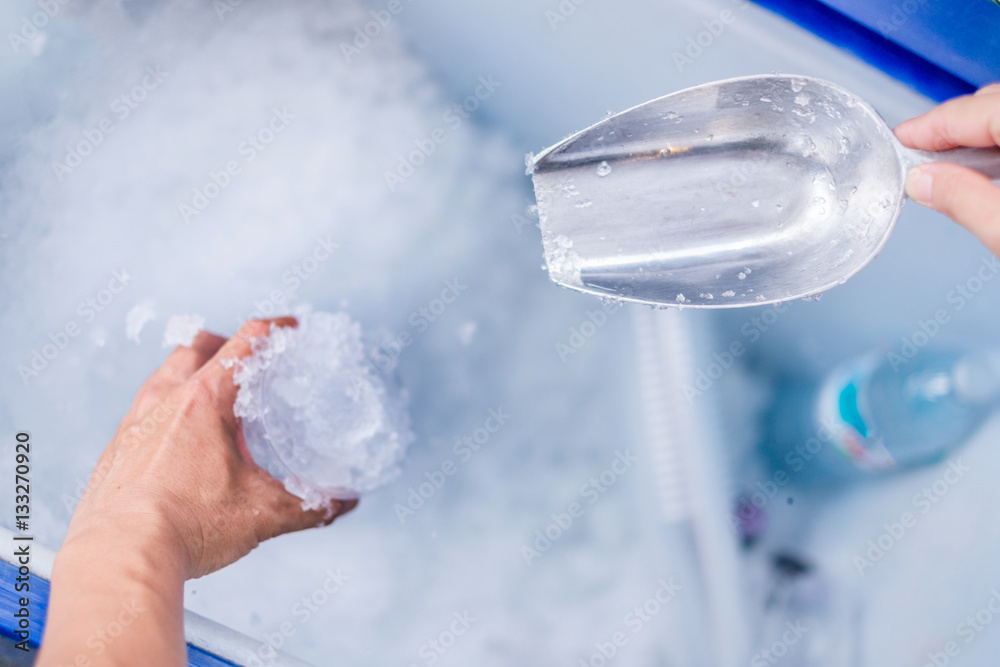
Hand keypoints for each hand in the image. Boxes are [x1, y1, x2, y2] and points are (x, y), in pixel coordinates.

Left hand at [39, 318, 355, 665]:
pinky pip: (142, 411)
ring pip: (163, 374)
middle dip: (224, 343)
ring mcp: (135, 422)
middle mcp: (165, 401)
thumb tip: (341, 504)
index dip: (274, 329)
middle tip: (246, 357)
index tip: (290, 328)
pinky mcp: (116, 449)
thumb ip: (309, 506)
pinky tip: (176, 438)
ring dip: (189, 372)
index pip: (246, 343)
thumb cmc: (186, 527)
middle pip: (196, 346)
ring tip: (209, 392)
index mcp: (205, 401)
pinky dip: (165, 409)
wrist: (121, 555)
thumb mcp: (262, 514)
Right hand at [894, 84, 999, 254]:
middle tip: (918, 160)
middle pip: (991, 103)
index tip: (898, 142)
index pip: (968, 110)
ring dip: (980, 136)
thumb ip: (962, 200)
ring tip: (954, 168)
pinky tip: (993, 168)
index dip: (926, 129)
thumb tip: (923, 181)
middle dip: (951, 131)